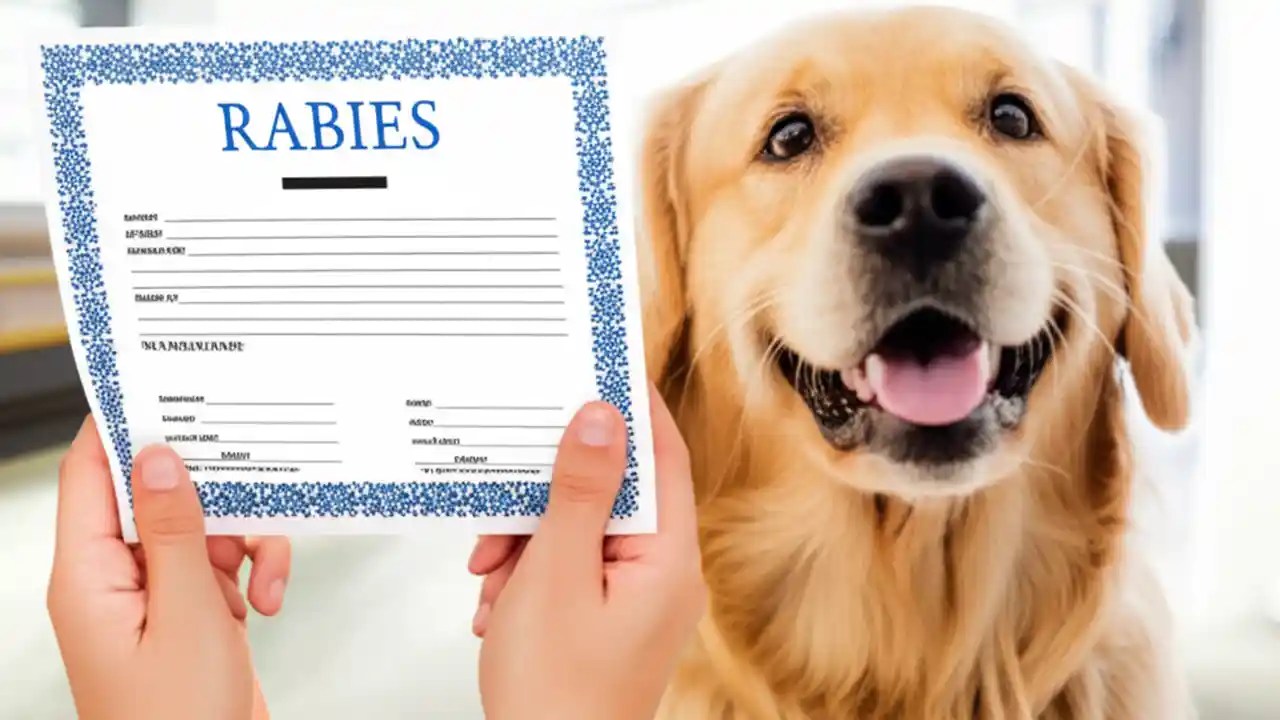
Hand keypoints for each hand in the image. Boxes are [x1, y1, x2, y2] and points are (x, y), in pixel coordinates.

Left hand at [47, 417, 291, 719]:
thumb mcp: (186, 613)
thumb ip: (174, 530)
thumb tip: (156, 456)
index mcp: (88, 575)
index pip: (90, 474)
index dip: (119, 426)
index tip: (157, 385)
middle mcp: (116, 580)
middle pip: (158, 496)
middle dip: (210, 491)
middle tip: (248, 471)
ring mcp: (156, 598)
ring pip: (203, 529)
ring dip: (245, 542)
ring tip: (261, 579)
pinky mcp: (192, 614)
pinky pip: (225, 565)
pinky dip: (253, 574)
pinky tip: (266, 602)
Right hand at [471, 390, 705, 719]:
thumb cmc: (555, 693)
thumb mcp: (555, 576)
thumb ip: (578, 492)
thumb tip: (600, 417)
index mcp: (667, 559)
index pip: (663, 456)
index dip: (634, 406)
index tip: (601, 364)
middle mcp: (660, 573)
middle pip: (611, 492)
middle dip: (549, 496)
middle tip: (506, 505)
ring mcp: (634, 596)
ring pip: (579, 528)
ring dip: (528, 540)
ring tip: (493, 575)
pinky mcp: (605, 615)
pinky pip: (568, 565)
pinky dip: (528, 571)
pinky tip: (498, 601)